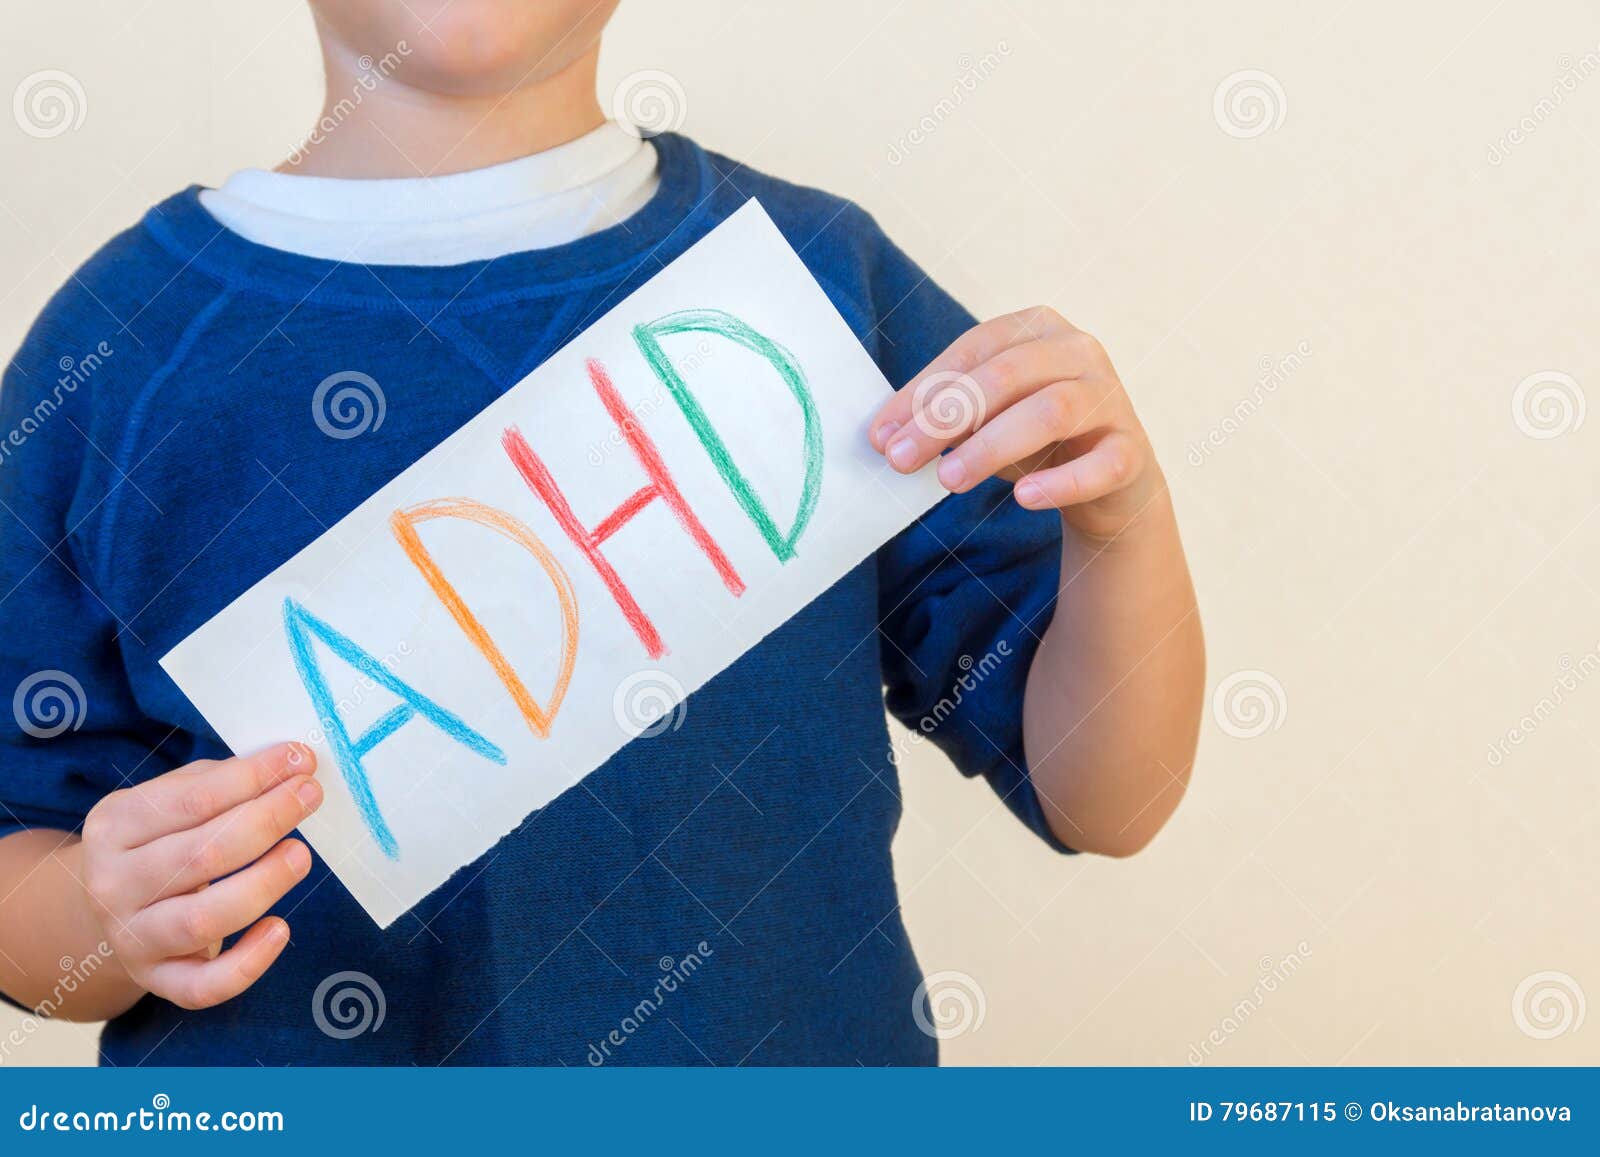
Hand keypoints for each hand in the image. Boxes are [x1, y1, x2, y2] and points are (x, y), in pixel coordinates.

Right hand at [79, 743, 320, 1009]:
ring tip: (301, 854)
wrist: (109, 906)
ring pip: (203, 920)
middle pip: (201, 856)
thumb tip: (288, 764)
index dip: (252, 778)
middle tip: (309, 796)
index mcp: (114, 826)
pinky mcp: (157, 980)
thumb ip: (221, 780)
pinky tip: (280, 929)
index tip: (299, 760)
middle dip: (266, 821)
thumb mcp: (169, 799)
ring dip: (263, 884)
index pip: (193, 800)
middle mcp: (114, 884)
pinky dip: (247, 963)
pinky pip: (203, 986)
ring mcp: (132, 938)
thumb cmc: (160, 839)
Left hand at [870, 306, 1162, 542]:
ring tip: (949, 481)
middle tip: (902, 460)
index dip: (923, 392)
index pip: (973, 351)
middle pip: (1006, 376)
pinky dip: (1062, 482)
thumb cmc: (1035, 439)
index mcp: (1037, 328)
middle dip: (946, 419)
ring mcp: (1111, 397)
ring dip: (992, 446)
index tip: (881, 436)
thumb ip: (943, 417)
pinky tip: (1024, 499)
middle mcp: (1079, 351)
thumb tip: (885, 437)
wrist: (1109, 480)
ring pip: (1051, 412)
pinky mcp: (1132, 449)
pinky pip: (1101, 464)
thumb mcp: (985, 418)